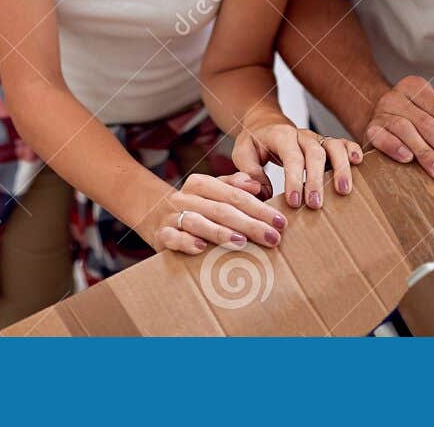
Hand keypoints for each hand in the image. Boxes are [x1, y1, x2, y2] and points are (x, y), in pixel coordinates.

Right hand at [144, 172, 285, 255]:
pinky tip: (201, 248)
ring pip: (197, 221)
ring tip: (242, 241)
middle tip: (272, 238)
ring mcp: (172, 215)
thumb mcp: (214, 193)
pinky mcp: (161, 234)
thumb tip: (256, 185)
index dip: (259, 208)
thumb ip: (234, 187)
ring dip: (220, 232)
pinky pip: (173, 237)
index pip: (235, 194)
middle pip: (221, 209)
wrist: (153, 216)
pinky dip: (186, 242)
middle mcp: (186, 197)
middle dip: (250, 224)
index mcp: (201, 184)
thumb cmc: (194, 208)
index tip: (280, 221)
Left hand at [231, 115, 362, 208]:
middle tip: (316, 204)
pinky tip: (358, 163)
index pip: (291, 156)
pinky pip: (344, 143)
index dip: (294, 179)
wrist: (265, 123)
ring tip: (343, 191)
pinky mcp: (327, 143)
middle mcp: (302, 135)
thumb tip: (263, 192)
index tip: (295, 202)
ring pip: (334, 147)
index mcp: (280, 136)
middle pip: (315, 153)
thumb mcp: (242, 152)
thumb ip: (249, 171)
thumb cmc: (255, 141)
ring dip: (340, 168)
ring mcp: (317, 137)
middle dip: (317, 180)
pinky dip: (353, 150)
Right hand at [365, 75, 433, 181]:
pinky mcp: (370, 129)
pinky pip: (382, 137)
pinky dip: (394, 147)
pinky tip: (407, 159)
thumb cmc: (416, 113)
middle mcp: (396, 96)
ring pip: (406, 131)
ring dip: (426, 154)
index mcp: (416, 86)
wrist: (379, 119)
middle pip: (428, 124)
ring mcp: (381, 112)